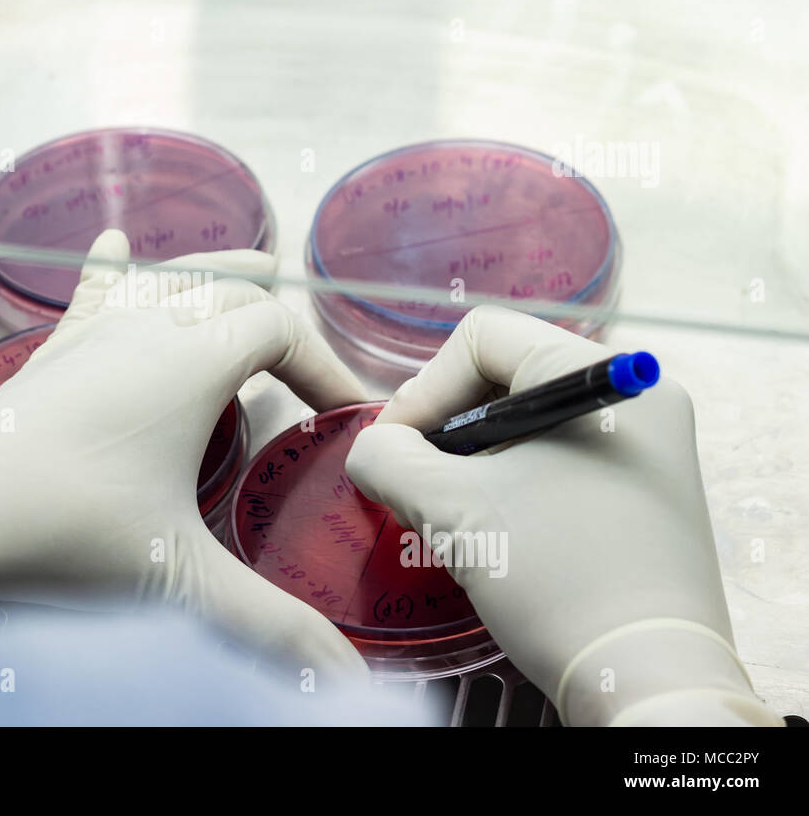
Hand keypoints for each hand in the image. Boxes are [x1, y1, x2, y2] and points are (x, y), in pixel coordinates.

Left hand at [0, 231, 369, 682]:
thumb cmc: (66, 535)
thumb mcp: (180, 580)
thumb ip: (270, 628)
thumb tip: (344, 684)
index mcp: (190, 362)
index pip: (278, 328)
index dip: (323, 359)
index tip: (345, 410)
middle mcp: (143, 330)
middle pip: (225, 283)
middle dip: (272, 296)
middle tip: (301, 321)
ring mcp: (90, 335)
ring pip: (165, 275)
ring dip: (210, 269)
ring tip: (244, 260)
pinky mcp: (49, 355)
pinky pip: (89, 290)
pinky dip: (111, 266)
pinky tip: (112, 240)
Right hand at [343, 305, 780, 724]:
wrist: (645, 679)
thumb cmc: (557, 580)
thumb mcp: (452, 509)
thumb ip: (389, 459)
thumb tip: (371, 451)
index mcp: (600, 377)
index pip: (483, 338)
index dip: (424, 389)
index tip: (397, 451)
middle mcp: (635, 399)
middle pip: (503, 379)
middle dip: (445, 432)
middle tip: (414, 489)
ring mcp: (645, 449)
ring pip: (526, 426)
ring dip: (470, 466)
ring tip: (446, 518)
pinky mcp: (641, 495)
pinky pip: (556, 462)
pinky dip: (508, 487)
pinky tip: (488, 535)